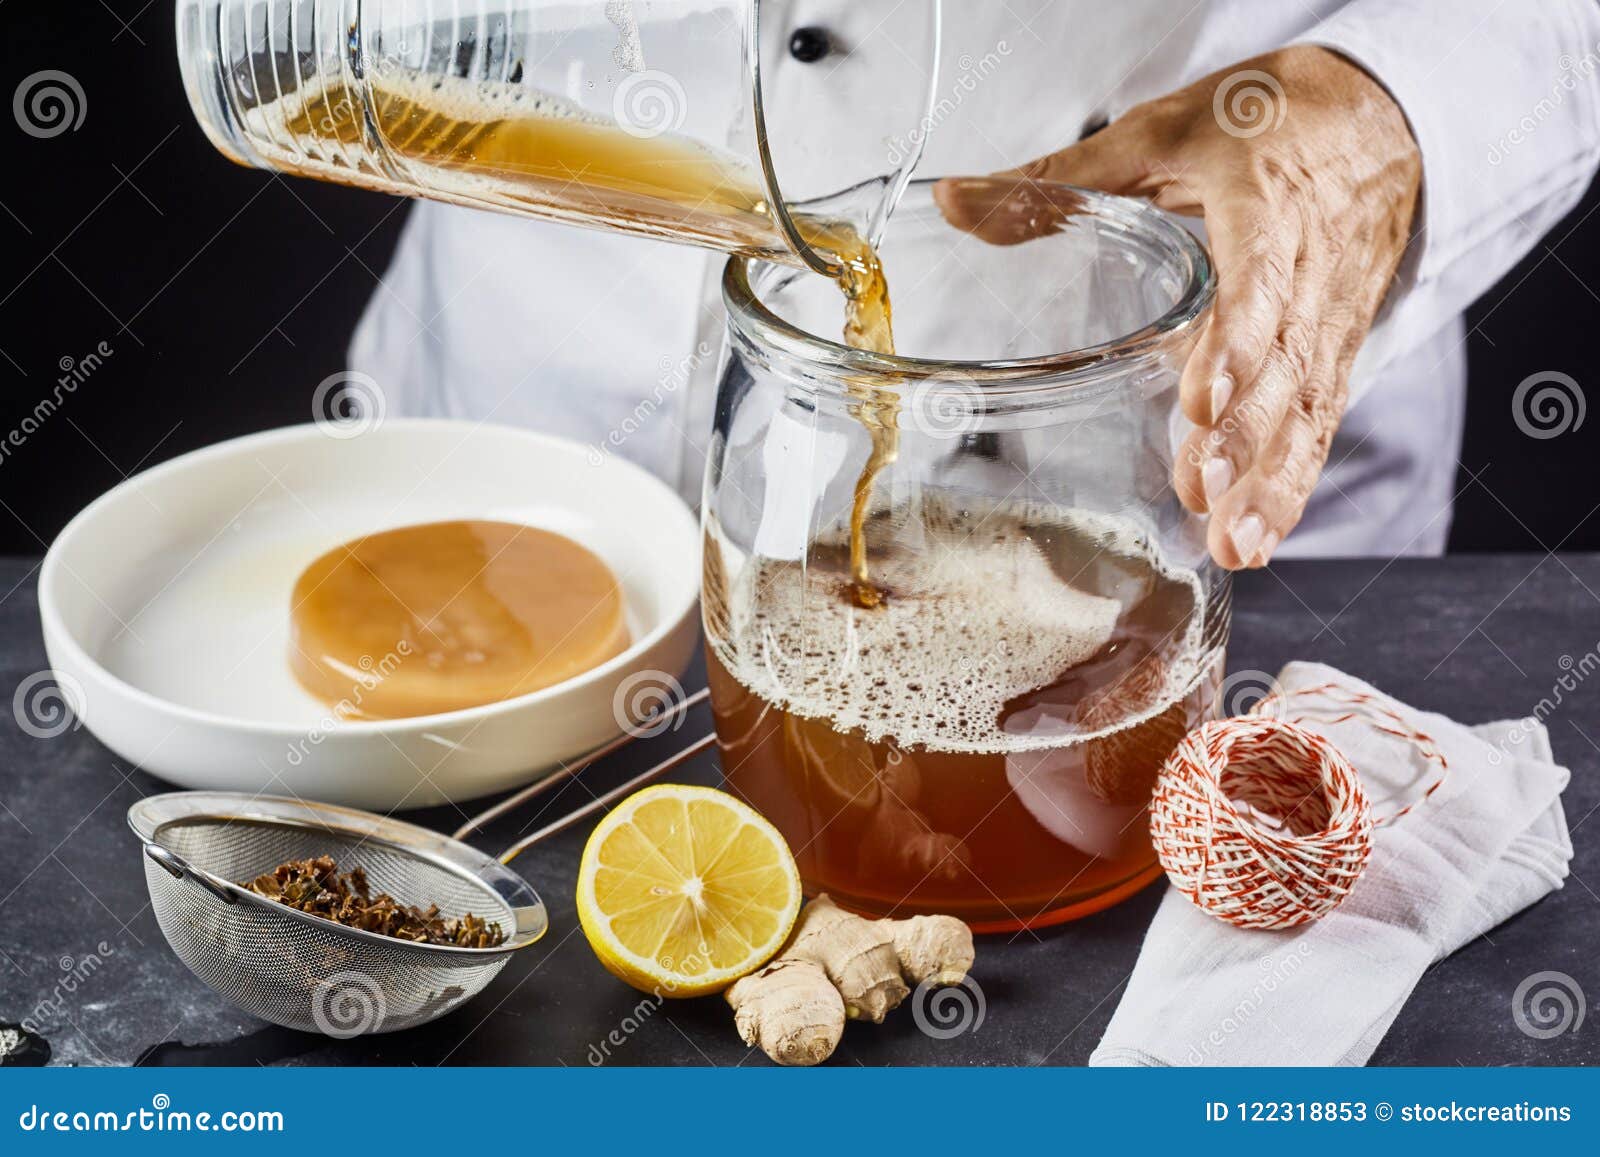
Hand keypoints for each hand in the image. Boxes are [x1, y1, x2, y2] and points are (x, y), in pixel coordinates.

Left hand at [935, 46, 1420, 568]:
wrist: (1381, 117)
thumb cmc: (1263, 124)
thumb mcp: (1160, 132)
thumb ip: (1059, 179)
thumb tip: (952, 200)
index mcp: (1267, 203)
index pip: (1259, 280)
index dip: (1236, 341)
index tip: (1201, 401)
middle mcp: (1310, 269)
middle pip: (1285, 362)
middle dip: (1246, 437)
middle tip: (1201, 494)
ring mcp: (1330, 317)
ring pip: (1310, 405)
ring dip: (1273, 480)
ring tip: (1234, 544)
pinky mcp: (1338, 351)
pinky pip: (1323, 422)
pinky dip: (1295, 484)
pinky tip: (1260, 539)